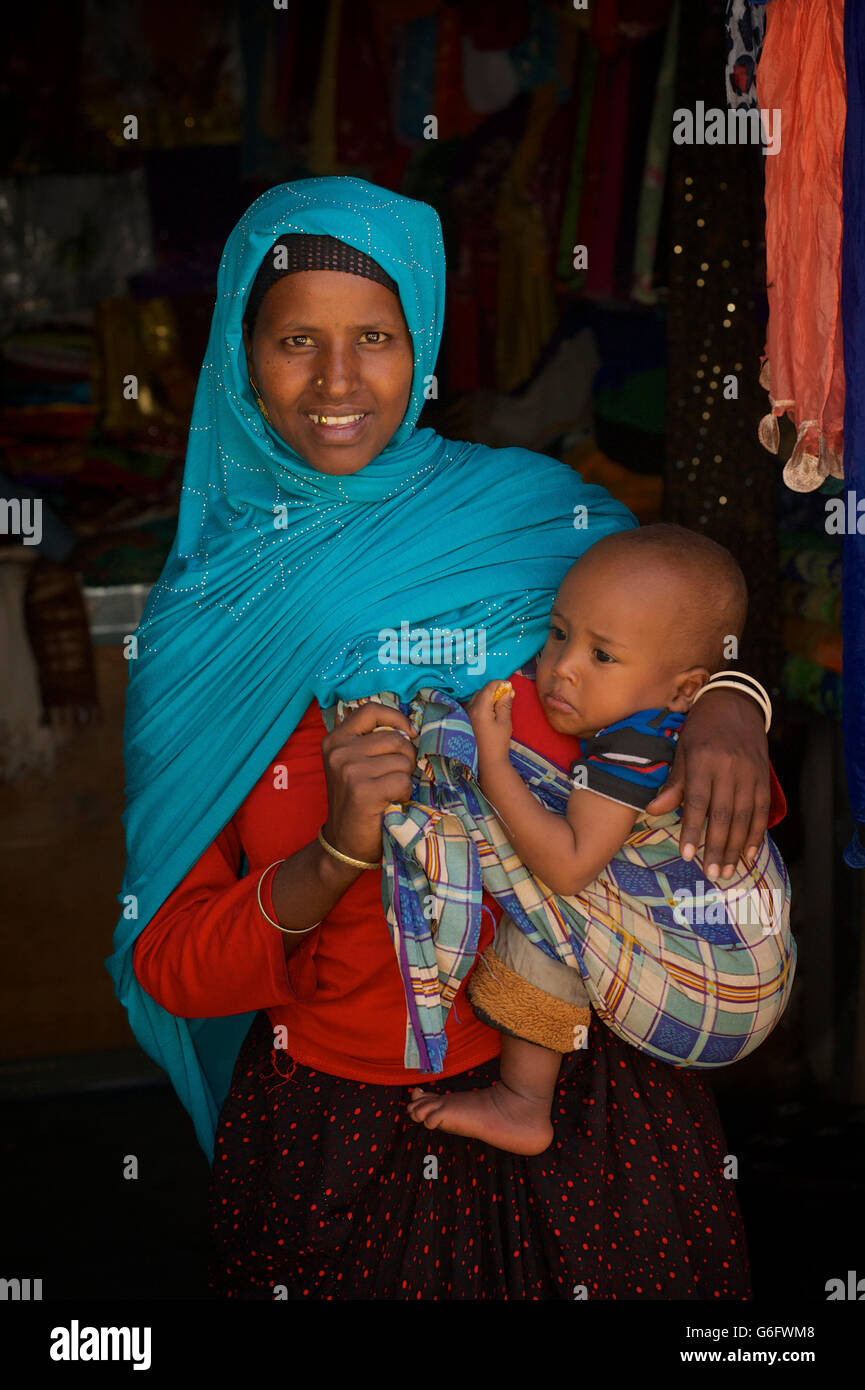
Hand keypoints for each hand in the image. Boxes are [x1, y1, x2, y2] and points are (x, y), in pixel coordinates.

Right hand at [320, 702, 416, 864]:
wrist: (344, 843)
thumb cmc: (358, 801)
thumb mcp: (355, 764)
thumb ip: (372, 742)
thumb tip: (412, 728)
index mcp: (336, 739)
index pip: (371, 710)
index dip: (397, 718)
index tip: (410, 733)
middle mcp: (339, 750)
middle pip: (395, 739)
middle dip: (406, 759)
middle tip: (395, 778)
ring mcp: (349, 769)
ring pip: (402, 761)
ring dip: (405, 778)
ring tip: (390, 792)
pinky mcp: (362, 790)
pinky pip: (403, 781)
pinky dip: (404, 794)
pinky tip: (392, 802)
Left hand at [466, 679, 514, 765]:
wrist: (487, 763)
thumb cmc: (498, 743)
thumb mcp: (504, 722)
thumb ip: (505, 704)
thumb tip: (508, 690)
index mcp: (479, 708)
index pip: (488, 687)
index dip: (500, 684)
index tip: (509, 687)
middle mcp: (468, 709)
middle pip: (480, 692)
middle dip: (493, 690)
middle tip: (505, 697)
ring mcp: (463, 715)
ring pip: (475, 699)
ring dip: (486, 698)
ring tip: (497, 706)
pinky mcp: (463, 721)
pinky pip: (471, 707)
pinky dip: (480, 705)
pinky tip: (488, 714)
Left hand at [645, 688, 769, 878]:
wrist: (733, 703)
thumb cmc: (699, 729)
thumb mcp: (680, 750)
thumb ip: (672, 783)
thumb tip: (653, 811)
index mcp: (702, 760)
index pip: (698, 802)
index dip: (693, 830)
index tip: (687, 856)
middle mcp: (729, 767)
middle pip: (724, 814)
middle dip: (717, 847)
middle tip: (711, 873)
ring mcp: (749, 772)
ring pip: (745, 816)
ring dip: (736, 846)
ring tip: (727, 871)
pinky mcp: (763, 776)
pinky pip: (762, 809)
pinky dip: (756, 833)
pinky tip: (748, 853)